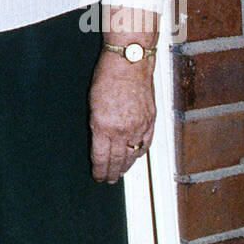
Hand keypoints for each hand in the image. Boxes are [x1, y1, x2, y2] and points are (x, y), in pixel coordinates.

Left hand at [89, 50, 155, 183]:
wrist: (130, 62)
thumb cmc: (107, 77)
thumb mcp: (92, 103)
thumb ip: (97, 124)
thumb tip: (99, 140)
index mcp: (104, 126)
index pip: (101, 158)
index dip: (99, 170)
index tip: (97, 176)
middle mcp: (122, 131)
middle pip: (117, 160)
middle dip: (112, 173)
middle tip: (108, 180)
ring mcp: (139, 127)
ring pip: (133, 155)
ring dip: (126, 167)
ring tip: (121, 173)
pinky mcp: (151, 121)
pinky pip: (146, 144)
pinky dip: (139, 153)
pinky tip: (135, 157)